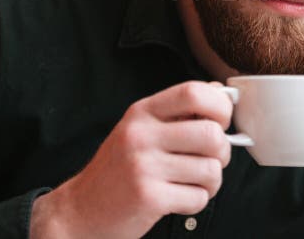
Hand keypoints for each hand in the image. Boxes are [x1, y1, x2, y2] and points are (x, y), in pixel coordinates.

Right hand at [30, 81, 232, 238]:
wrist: (80, 210)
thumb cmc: (120, 168)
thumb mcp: (142, 129)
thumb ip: (179, 111)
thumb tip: (221, 93)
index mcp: (143, 112)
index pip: (194, 92)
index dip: (220, 106)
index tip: (221, 122)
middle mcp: (141, 134)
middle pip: (211, 133)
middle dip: (223, 151)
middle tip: (211, 160)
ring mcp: (143, 166)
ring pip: (211, 169)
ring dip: (212, 182)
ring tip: (193, 183)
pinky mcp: (148, 197)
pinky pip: (199, 197)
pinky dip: (197, 202)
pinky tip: (179, 199)